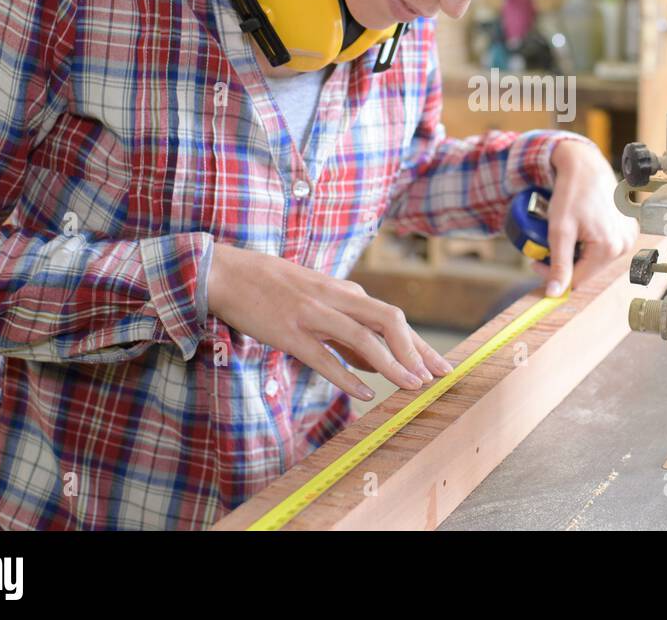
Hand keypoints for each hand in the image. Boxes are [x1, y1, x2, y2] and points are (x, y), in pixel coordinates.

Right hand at [206, 243, 451, 400]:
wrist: (226, 273)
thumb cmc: (272, 287)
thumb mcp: (318, 299)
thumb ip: (346, 327)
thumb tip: (376, 361)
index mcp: (344, 292)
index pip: (393, 318)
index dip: (420, 344)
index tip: (440, 366)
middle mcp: (335, 299)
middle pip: (390, 321)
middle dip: (417, 351)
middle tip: (436, 378)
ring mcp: (313, 315)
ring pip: (363, 338)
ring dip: (392, 363)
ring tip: (412, 386)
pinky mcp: (290, 333)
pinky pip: (324, 357)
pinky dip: (348, 376)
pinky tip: (367, 393)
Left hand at [535, 140, 638, 297]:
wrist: (585, 166)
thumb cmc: (572, 192)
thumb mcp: (560, 230)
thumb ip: (559, 264)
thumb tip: (554, 294)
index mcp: (608, 248)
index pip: (577, 280)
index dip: (554, 274)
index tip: (537, 261)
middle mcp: (623, 245)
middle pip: (587, 270)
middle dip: (565, 262)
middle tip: (546, 246)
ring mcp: (628, 237)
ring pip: (595, 260)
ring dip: (576, 253)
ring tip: (565, 234)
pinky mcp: (628, 230)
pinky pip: (605, 247)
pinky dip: (589, 243)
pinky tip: (580, 229)